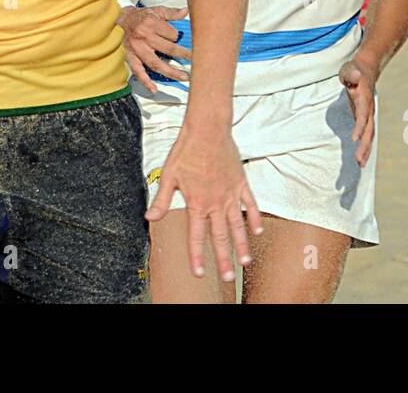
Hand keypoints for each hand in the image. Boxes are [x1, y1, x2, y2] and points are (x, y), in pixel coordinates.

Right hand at [117, 5, 189, 92]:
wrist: (118, 20)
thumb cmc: (139, 17)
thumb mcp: (156, 10)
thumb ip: (171, 12)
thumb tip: (186, 12)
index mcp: (152, 24)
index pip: (172, 34)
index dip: (178, 37)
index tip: (179, 39)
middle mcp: (145, 37)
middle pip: (168, 48)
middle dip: (183, 55)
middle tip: (197, 61)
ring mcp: (137, 49)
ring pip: (156, 63)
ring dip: (171, 72)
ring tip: (184, 77)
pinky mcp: (130, 58)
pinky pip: (138, 71)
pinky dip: (145, 81)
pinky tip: (154, 89)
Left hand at [145, 124, 261, 281]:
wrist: (207, 130)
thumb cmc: (186, 150)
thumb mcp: (168, 175)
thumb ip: (162, 199)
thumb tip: (150, 217)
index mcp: (197, 203)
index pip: (197, 236)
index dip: (197, 256)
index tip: (199, 272)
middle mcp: (216, 203)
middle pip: (221, 236)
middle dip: (224, 259)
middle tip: (227, 278)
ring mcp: (230, 194)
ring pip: (238, 225)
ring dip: (241, 245)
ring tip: (245, 262)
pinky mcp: (241, 183)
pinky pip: (250, 205)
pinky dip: (254, 218)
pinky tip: (258, 231)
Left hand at [339, 58, 378, 166]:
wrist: (366, 70)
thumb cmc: (355, 70)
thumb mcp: (350, 69)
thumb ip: (351, 74)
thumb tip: (356, 77)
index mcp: (364, 98)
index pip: (362, 114)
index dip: (359, 126)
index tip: (354, 139)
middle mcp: (369, 109)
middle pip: (368, 130)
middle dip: (364, 146)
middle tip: (358, 161)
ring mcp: (368, 115)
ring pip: (369, 135)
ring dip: (365, 150)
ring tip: (360, 165)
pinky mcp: (365, 119)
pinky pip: (366, 135)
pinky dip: (364, 147)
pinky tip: (360, 159)